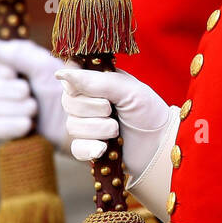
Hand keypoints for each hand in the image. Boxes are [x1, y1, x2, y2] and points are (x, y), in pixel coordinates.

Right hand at [0, 36, 71, 151]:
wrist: (79, 121)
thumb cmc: (65, 89)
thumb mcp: (45, 68)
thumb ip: (16, 54)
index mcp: (13, 63)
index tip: (12, 73)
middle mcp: (3, 83)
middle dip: (9, 91)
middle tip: (28, 92)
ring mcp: (1, 106)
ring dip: (16, 109)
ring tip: (35, 109)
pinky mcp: (4, 127)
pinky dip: (12, 125)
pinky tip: (28, 124)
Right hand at [57, 66, 178, 219]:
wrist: (160, 145)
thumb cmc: (149, 113)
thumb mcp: (128, 91)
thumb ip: (96, 81)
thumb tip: (61, 74)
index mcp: (99, 82)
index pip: (71, 73)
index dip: (74, 81)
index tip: (90, 89)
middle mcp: (90, 101)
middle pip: (68, 101)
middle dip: (92, 109)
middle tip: (113, 111)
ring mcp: (88, 125)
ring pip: (72, 126)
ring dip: (97, 129)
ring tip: (117, 130)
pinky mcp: (89, 147)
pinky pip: (76, 147)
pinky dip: (90, 148)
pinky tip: (103, 148)